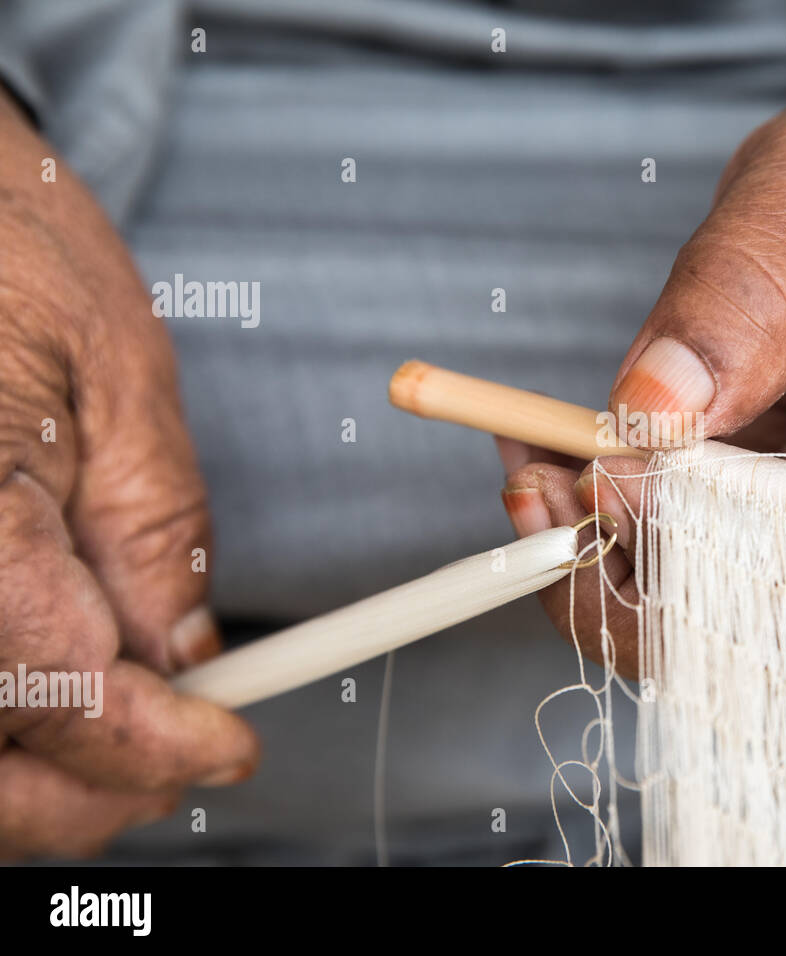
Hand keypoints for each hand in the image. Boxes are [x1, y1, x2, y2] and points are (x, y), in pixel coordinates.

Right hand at [0, 91, 258, 857]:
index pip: (53, 689)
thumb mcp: (120, 384)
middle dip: (79, 792)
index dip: (149, 742)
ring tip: (125, 744)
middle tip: (180, 766)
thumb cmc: (6, 249)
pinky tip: (49, 701)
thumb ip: (153, 540)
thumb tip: (183, 660)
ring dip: (28, 776)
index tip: (228, 744)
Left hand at [499, 82, 785, 674]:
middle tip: (536, 485)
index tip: (603, 473)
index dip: (697, 545)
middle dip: (623, 570)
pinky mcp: (775, 524)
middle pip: (754, 625)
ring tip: (532, 464)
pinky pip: (684, 560)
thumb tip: (650, 415)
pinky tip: (554, 461)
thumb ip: (747, 302)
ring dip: (597, 556)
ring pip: (702, 611)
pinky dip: (606, 524)